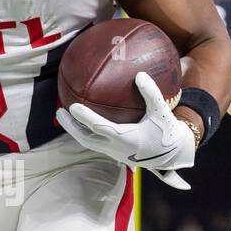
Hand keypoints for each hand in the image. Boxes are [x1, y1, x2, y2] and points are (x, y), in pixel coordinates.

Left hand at [56, 71, 195, 189]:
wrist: (172, 155)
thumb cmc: (166, 133)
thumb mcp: (161, 112)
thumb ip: (151, 93)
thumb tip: (139, 75)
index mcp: (125, 139)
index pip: (99, 127)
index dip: (85, 118)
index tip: (72, 107)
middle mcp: (115, 148)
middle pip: (85, 139)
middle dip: (71, 126)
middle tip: (59, 111)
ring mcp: (113, 152)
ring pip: (88, 142)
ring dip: (75, 130)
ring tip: (64, 116)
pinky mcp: (114, 153)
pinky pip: (95, 141)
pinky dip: (85, 131)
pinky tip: (82, 121)